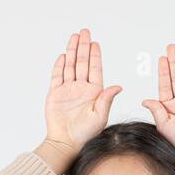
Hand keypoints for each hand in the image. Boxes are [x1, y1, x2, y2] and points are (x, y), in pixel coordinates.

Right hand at [39, 27, 121, 173]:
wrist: (67, 142)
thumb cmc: (86, 133)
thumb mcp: (100, 116)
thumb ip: (107, 99)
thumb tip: (118, 86)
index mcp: (94, 92)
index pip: (94, 69)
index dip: (94, 55)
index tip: (95, 43)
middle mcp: (81, 89)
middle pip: (82, 63)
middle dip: (83, 47)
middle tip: (85, 31)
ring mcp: (68, 90)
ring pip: (70, 66)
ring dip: (72, 51)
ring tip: (74, 37)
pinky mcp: (55, 94)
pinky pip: (57, 76)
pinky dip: (60, 65)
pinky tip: (63, 56)